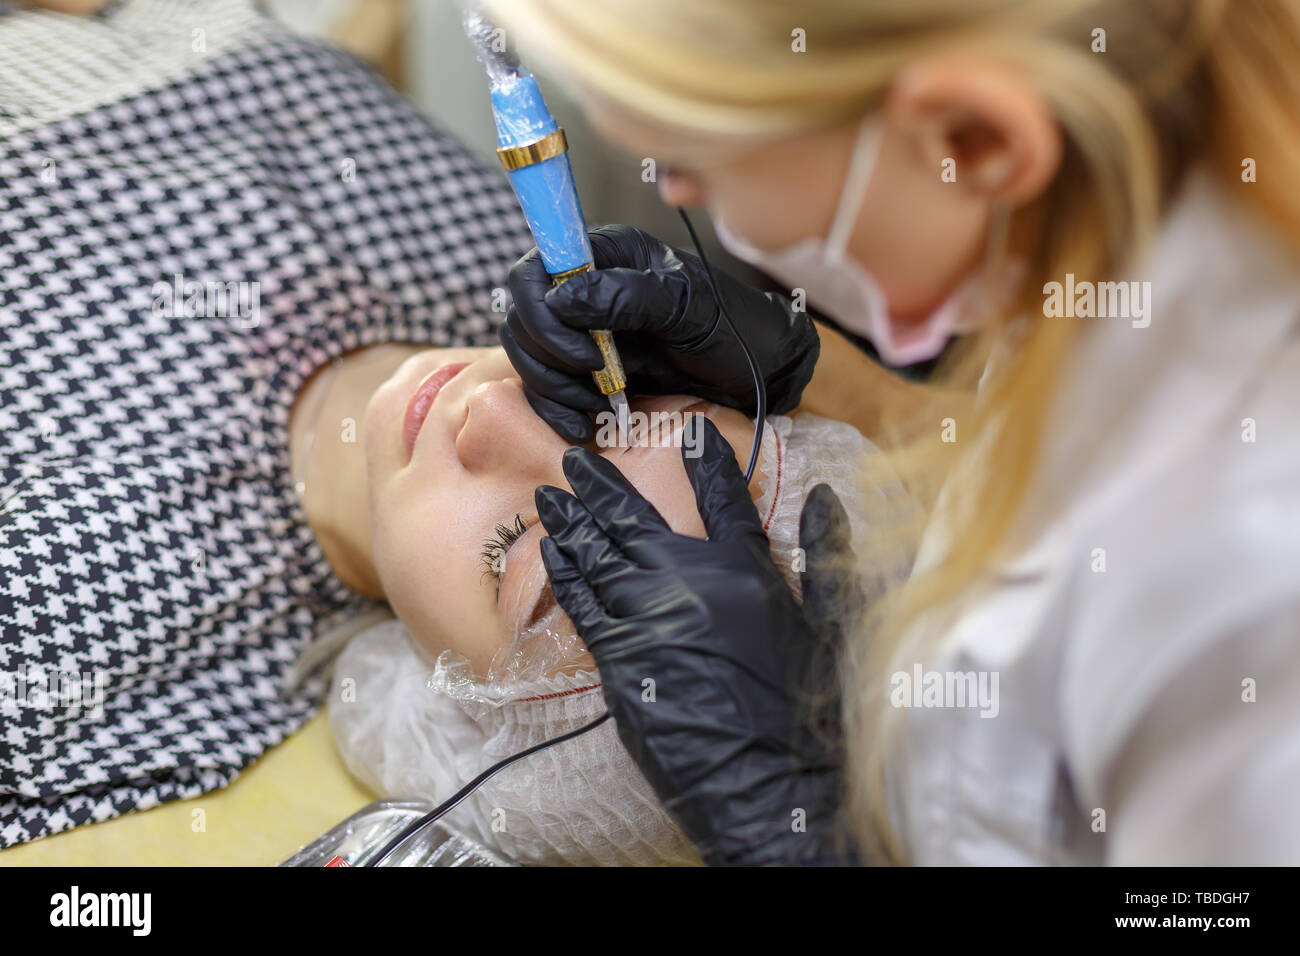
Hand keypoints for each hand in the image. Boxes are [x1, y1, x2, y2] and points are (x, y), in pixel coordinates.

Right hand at [501, 224, 820, 442]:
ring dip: (554, 387)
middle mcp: (584, 288)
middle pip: (522, 318)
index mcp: (605, 255)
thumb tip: (561, 296)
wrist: (757, 373)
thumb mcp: (688, 307)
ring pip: (528, 357)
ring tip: (598, 404)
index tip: (586, 347)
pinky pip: (545, 389)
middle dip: (552, 356)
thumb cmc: (733, 328)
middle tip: (597, 375)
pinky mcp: (585, 371)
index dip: (541, 310)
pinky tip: (585, 426)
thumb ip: (627, 296)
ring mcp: (581, 331)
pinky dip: (556, 410)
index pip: (534, 269)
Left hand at [534, 418, 862, 864]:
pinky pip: (582, 603)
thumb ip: (828, 555)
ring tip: (549, 494)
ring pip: (599, 554)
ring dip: (571, 520)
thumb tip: (827, 497)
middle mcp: (693, 584)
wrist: (770, 783)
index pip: (724, 497)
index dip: (704, 458)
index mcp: (749, 572)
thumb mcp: (834, 626)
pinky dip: (564, 571)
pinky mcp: (621, 659)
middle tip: (575, 457)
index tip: (688, 428)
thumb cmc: (809, 710)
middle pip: (636, 518)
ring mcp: (650, 618)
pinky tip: (550, 549)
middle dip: (601, 482)